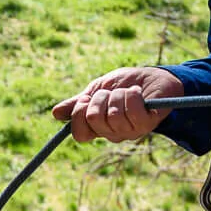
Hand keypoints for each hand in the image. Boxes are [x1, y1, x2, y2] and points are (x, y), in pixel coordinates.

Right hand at [52, 66, 182, 142]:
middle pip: (94, 120)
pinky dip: (132, 95)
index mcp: (99, 128)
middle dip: (100, 98)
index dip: (79, 114)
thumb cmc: (126, 84)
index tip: (85, 99)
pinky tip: (138, 93)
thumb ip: (78, 103)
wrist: (154, 77)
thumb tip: (55, 113)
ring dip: (118, 94)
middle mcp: (113, 133)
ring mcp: (130, 131)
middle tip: (111, 92)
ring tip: (127, 91)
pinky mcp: (146, 124)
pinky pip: (131, 111)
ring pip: (113, 114)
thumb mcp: (97, 90)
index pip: (80, 134)